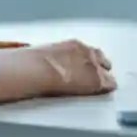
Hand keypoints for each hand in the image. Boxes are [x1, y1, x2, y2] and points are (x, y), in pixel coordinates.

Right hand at [0, 39, 114, 103]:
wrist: (36, 71)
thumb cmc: (30, 63)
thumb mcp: (36, 53)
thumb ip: (41, 54)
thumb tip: (26, 53)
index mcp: (72, 45)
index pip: (86, 51)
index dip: (86, 60)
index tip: (84, 66)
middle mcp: (86, 52)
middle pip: (101, 58)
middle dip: (99, 66)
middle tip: (97, 74)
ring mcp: (93, 65)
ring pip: (107, 70)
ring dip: (103, 77)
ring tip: (103, 84)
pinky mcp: (97, 80)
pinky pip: (110, 84)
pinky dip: (107, 88)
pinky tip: (105, 92)